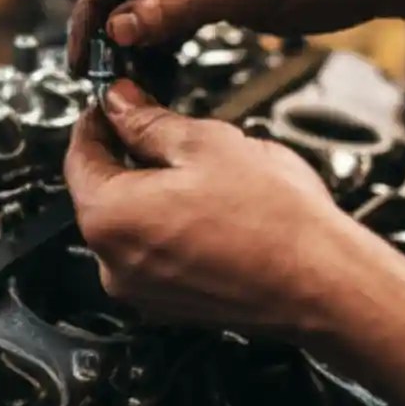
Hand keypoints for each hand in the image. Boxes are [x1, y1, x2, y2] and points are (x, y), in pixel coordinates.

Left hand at [64, 79, 397, 337]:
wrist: (326, 284)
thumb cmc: (273, 220)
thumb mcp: (203, 143)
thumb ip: (147, 120)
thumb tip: (120, 102)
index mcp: (109, 218)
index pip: (79, 155)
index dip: (98, 119)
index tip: (116, 100)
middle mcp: (114, 263)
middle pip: (103, 192)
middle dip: (128, 154)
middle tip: (162, 123)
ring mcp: (142, 290)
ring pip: (132, 222)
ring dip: (153, 189)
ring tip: (200, 167)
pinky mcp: (172, 305)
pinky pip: (156, 252)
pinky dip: (172, 224)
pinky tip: (212, 206)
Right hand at [68, 0, 403, 70]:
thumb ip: (174, 8)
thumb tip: (118, 29)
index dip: (94, 11)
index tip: (81, 57)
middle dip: (112, 27)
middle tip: (101, 77)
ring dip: (136, 36)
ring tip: (127, 80)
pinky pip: (174, 5)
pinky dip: (164, 36)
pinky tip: (156, 68)